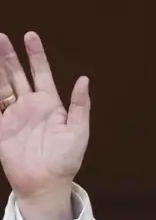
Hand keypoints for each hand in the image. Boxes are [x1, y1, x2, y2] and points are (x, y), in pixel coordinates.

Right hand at [0, 32, 89, 219]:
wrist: (45, 182)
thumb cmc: (66, 160)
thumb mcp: (79, 131)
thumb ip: (80, 106)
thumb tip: (84, 80)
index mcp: (51, 106)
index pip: (42, 74)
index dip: (37, 56)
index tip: (31, 36)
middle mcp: (30, 107)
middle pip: (18, 75)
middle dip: (10, 56)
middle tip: (1, 36)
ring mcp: (13, 115)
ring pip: (2, 84)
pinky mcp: (0, 126)